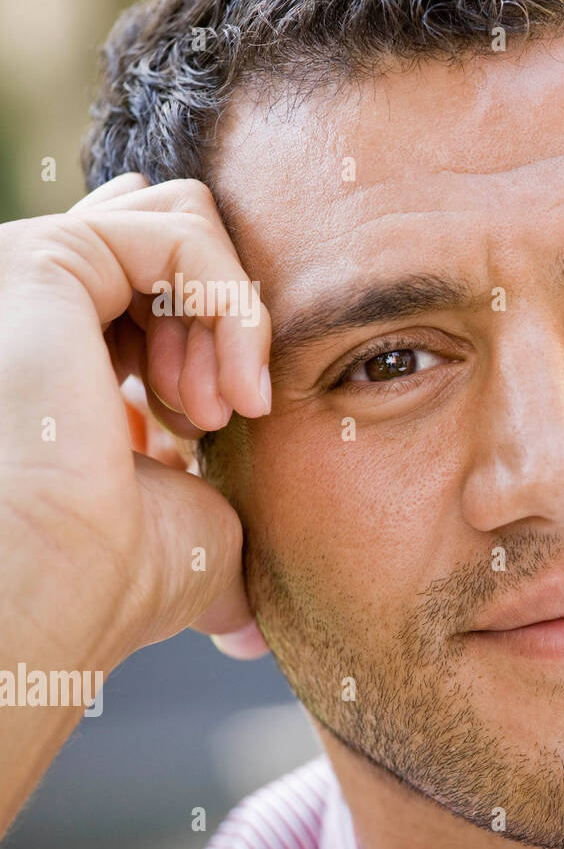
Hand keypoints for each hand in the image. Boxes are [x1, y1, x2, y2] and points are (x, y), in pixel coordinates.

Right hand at [0, 173, 271, 673]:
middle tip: (222, 419)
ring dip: (230, 321)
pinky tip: (236, 393)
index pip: (150, 274)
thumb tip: (250, 625)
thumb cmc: (112, 573)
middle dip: (225, 323)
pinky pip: (185, 231)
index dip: (215, 331)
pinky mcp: (44, 255)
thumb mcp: (184, 513)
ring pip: (186, 223)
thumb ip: (208, 503)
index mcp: (55, 348)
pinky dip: (237, 309)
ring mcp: (29, 274)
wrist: (61, 586)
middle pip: (176, 239)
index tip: (224, 421)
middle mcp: (34, 302)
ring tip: (219, 414)